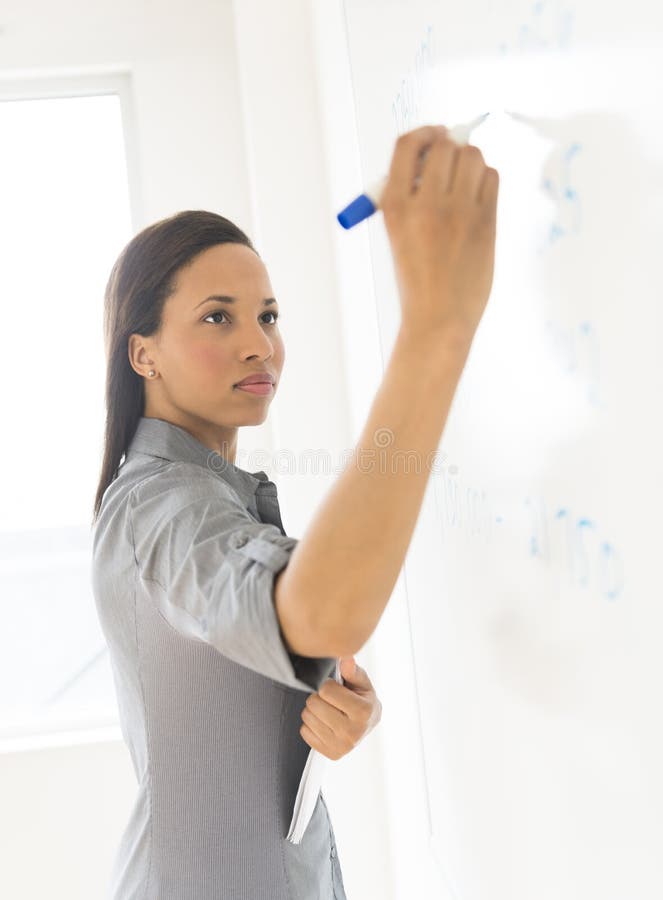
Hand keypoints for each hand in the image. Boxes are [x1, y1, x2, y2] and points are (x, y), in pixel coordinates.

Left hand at [299, 656, 381, 760]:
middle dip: (318, 697)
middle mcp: (353, 732)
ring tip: (326, 709)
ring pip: (307, 717)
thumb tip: (345, 658)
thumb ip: (352, 671)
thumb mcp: (362, 682)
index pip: (326, 691)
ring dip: (313, 710)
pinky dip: (311, 725)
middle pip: (314, 704)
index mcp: (364, 711)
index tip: (336, 688)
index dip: (328, 684)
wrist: (368, 724)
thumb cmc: (363, 699)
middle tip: (329, 699)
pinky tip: (324, 722)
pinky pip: (305, 732)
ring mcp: (342, 746)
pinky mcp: (331, 754)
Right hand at [382, 124, 498, 342]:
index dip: (424, 133)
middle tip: (451, 162)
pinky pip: (492, 178)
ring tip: (465, 184)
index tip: (434, 135)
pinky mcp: (485, 222)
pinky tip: (478, 200)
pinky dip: (486, 179)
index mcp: (395, 206)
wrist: (438, 318)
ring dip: (470, 161)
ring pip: (473, 156)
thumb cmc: (418, 277)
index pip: (407, 145)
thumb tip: (438, 150)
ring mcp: (457, 212)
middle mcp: (425, 204)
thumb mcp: (399, 233)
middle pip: (444, 145)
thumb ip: (412, 194)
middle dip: (449, 147)